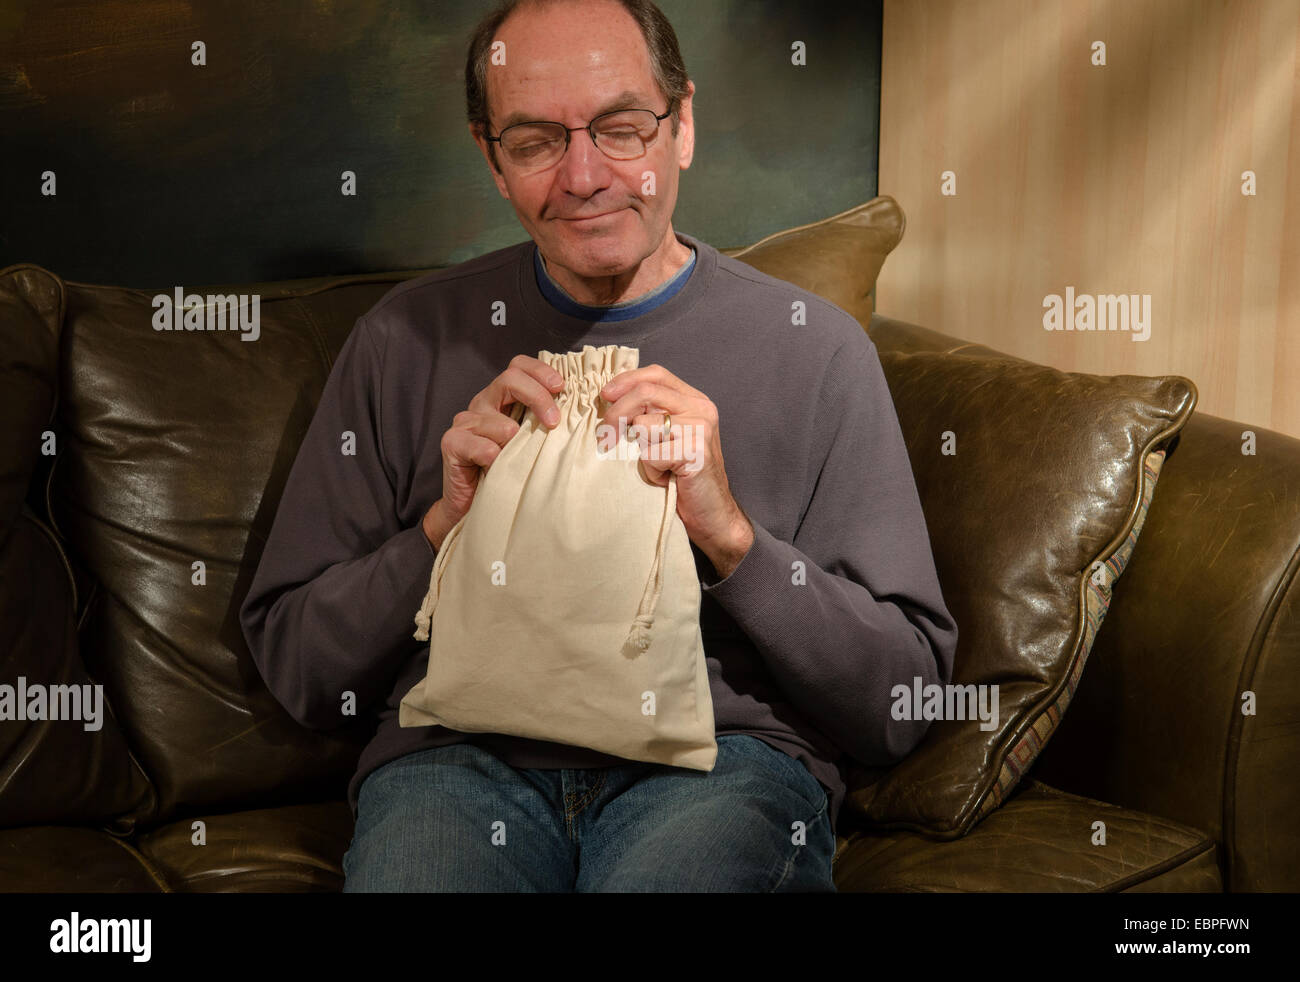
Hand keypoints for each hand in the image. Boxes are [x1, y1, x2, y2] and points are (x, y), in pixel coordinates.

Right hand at [422, 355, 565, 548]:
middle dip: (537, 397)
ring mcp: (465, 421)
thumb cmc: (511, 473)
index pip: (519, 366)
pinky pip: (477, 443)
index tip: (562, 387)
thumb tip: (580, 413)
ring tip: (520, 457)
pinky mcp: (452, 442)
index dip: (541, 371)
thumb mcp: (534, 443)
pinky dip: (491, 454)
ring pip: (495, 418)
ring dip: (514, 438)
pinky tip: (497, 464)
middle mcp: (483, 403)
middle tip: (554, 423)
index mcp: (503, 398)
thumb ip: (547, 424)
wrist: (477, 506)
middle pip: (509, 378)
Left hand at [600, 364, 753, 578]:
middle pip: (646, 392)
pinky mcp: (696, 452)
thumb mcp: (666, 438)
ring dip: (640, 449)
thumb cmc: (683, 478)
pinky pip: (651, 453)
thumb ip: (649, 414)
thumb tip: (610, 398)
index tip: (605, 395)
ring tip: (656, 465)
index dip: (626, 380)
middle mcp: (702, 409)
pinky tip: (665, 478)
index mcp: (695, 401)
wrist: (713, 515)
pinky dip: (651, 469)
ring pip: (644, 424)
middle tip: (605, 435)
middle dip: (616, 412)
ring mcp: (701, 429)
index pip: (656, 374)